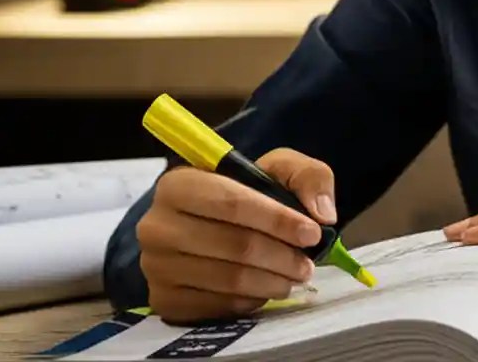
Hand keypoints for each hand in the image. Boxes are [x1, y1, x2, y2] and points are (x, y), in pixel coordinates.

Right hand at [135, 148, 337, 323]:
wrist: (210, 226)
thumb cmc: (245, 194)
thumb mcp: (279, 169)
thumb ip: (308, 177)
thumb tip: (322, 213)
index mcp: (178, 183)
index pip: (232, 203)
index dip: (277, 220)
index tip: (312, 233)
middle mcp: (156, 225)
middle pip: (233, 245)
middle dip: (281, 257)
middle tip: (308, 264)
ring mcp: (155, 266)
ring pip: (228, 279)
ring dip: (272, 282)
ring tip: (295, 278)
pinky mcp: (163, 300)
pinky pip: (217, 306)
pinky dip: (250, 301)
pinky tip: (265, 289)